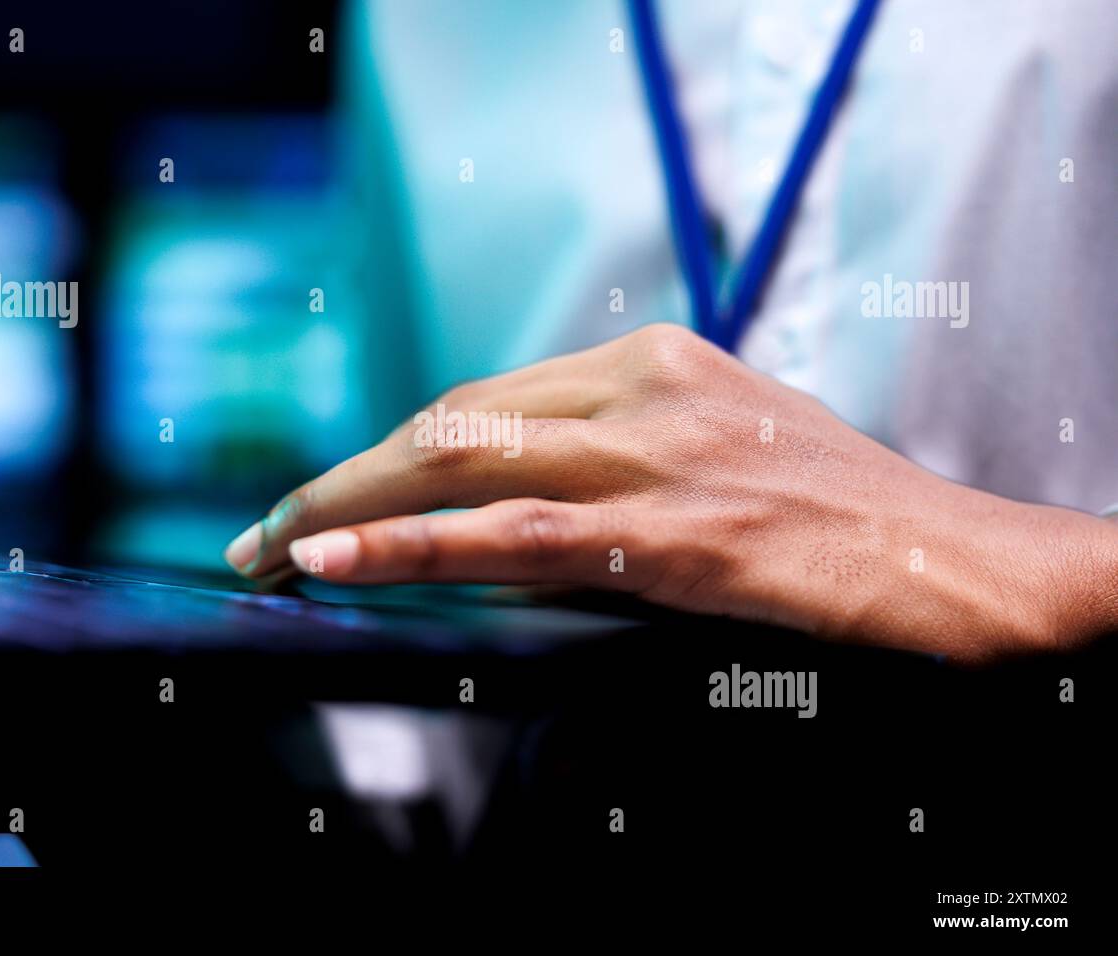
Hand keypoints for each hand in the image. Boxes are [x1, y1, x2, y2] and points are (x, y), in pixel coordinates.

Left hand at [224, 324, 1117, 662]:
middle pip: (452, 416)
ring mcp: (654, 455)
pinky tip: (331, 560)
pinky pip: (507, 534)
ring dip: (344, 505)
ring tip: (268, 550)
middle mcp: (642, 390)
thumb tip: (515, 505)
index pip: (484, 398)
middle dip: (344, 475)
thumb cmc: (844, 515)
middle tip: (267, 532)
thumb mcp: (722, 449)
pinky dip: (407, 544)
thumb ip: (622, 457)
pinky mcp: (670, 532)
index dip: (393, 451)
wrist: (957, 561)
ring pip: (459, 460)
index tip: (336, 494)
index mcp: (652, 361)